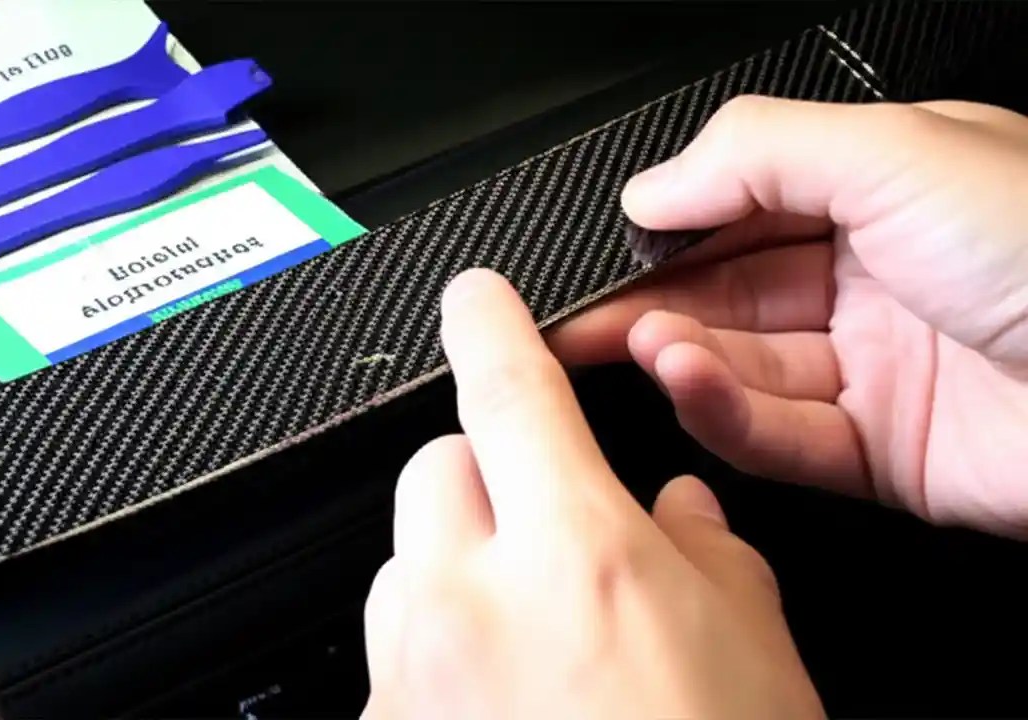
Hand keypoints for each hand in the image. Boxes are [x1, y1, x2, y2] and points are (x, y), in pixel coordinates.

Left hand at [361, 269, 823, 719]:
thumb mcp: (752, 650)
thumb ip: (709, 554)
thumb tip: (680, 513)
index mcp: (577, 555)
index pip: (508, 390)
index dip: (487, 325)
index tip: (475, 299)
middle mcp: (470, 603)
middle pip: (439, 468)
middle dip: (488, 476)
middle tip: (546, 533)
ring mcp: (411, 668)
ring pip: (406, 559)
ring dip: (457, 567)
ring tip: (530, 631)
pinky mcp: (381, 719)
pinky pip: (393, 647)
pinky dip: (440, 648)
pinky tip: (504, 689)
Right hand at [548, 96, 1027, 537]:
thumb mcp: (895, 151)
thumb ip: (754, 153)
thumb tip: (652, 188)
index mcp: (884, 190)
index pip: (744, 204)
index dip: (667, 224)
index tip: (602, 243)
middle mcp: (875, 277)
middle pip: (730, 290)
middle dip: (649, 301)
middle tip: (575, 317)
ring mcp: (876, 366)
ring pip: (744, 364)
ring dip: (683, 355)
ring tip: (638, 344)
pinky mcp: (880, 451)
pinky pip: (780, 435)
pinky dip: (726, 412)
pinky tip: (690, 384)